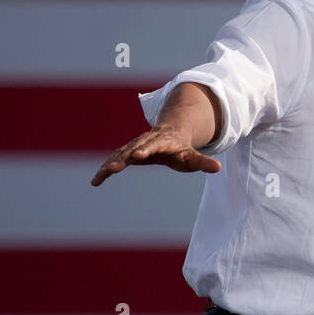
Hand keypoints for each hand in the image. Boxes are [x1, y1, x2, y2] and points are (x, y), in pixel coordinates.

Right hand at [90, 126, 222, 185]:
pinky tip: (96, 182)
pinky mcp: (127, 153)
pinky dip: (105, 169)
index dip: (146, 150)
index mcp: (163, 142)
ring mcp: (135, 146)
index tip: (138, 156)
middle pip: (133, 148)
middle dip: (124, 157)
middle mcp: (146, 141)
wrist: (171, 132)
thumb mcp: (193, 156)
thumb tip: (218, 168)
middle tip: (114, 167)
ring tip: (101, 176)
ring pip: (121, 153)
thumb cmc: (182, 148)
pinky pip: (115, 159)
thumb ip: (203, 162)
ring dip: (110, 164)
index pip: (154, 145)